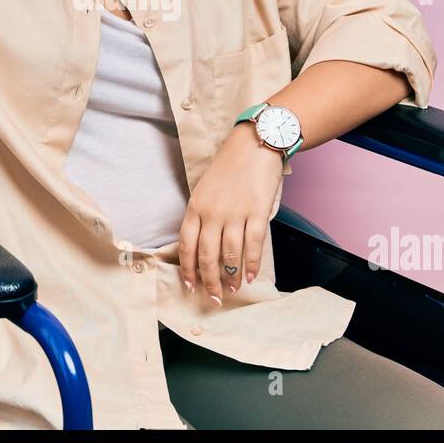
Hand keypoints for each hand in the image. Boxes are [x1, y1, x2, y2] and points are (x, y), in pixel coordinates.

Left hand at [178, 121, 283, 305]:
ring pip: (229, 255)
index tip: (190, 285)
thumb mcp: (206, 189)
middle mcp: (212, 212)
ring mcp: (235, 212)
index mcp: (196, 206)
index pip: (186, 245)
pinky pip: (253, 245)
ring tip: (232, 290)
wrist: (255, 144)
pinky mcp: (257, 212)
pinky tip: (250, 276)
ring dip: (230, 277)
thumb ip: (202, 215)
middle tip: (213, 298)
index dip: (188, 269)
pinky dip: (251, 264)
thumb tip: (204, 248)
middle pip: (207, 255)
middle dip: (209, 281)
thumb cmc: (230, 167)